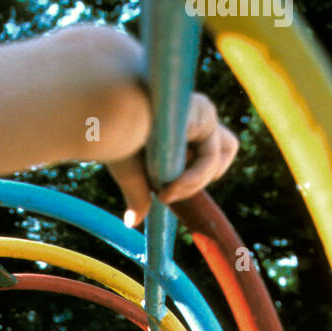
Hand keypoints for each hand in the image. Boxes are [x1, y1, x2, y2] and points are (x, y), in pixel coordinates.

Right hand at [107, 92, 238, 227]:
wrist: (104, 116)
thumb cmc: (110, 138)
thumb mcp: (130, 172)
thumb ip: (139, 194)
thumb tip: (132, 222)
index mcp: (178, 120)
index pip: (204, 149)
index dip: (193, 176)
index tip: (164, 193)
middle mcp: (193, 110)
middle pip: (227, 146)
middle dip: (208, 175)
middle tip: (175, 190)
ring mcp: (201, 108)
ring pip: (219, 156)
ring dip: (194, 184)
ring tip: (164, 193)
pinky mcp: (204, 112)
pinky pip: (210, 158)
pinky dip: (191, 180)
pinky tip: (166, 189)